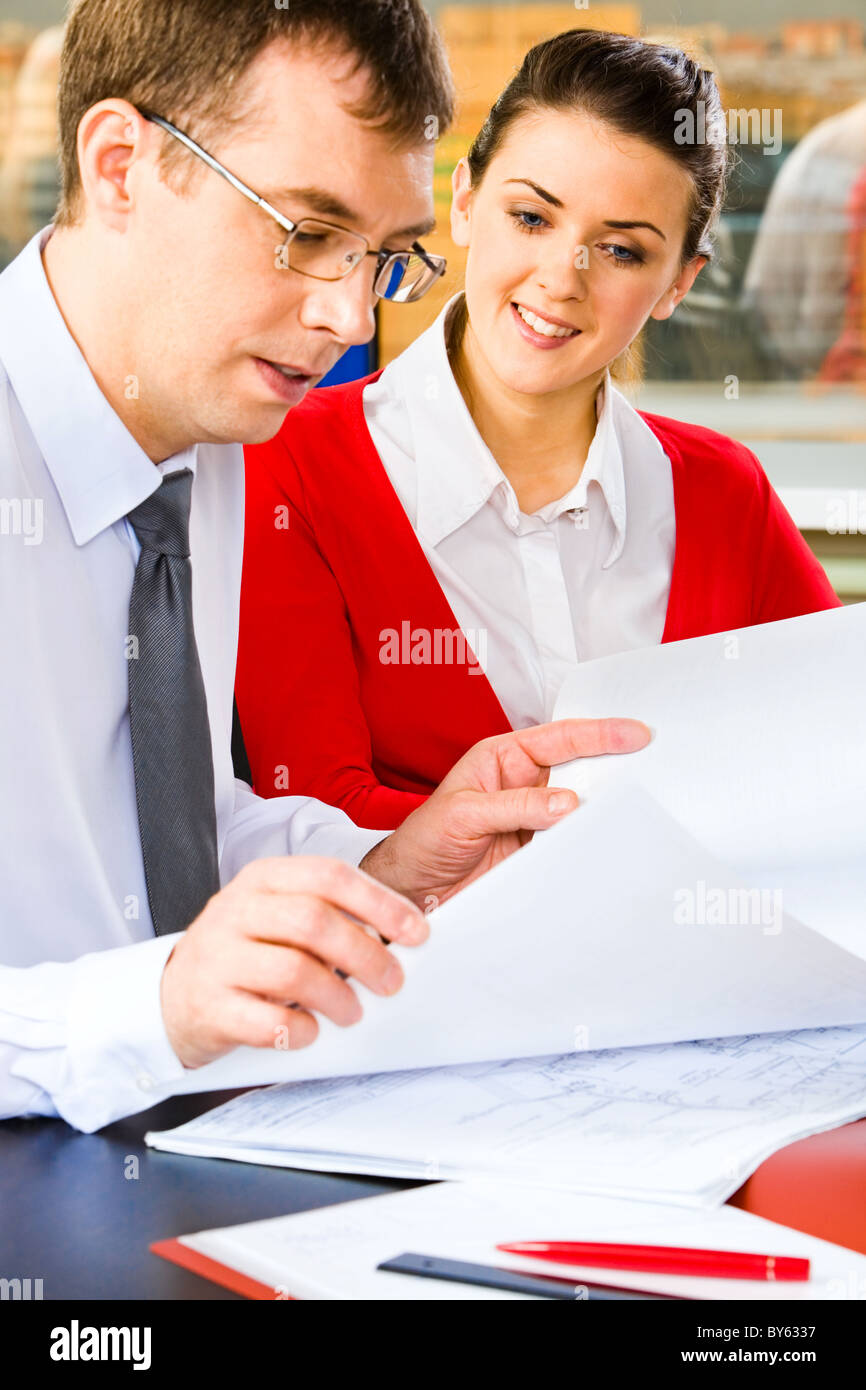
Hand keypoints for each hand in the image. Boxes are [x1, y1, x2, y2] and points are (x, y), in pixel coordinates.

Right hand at [160, 856, 427, 1068]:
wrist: (171, 995)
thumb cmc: (242, 954)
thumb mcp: (276, 916)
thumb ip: (326, 915)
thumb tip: (402, 933)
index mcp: (262, 880)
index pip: (328, 876)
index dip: (379, 903)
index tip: (416, 932)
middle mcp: (236, 911)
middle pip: (314, 922)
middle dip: (366, 954)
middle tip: (391, 981)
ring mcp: (218, 959)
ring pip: (294, 972)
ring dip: (337, 996)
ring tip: (351, 1011)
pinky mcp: (209, 1007)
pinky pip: (266, 1023)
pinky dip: (301, 1031)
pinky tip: (311, 1031)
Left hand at [360, 717, 650, 907]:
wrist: (412, 891)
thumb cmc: (423, 841)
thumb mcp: (463, 815)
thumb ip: (515, 806)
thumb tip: (567, 802)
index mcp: (503, 758)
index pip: (559, 738)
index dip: (599, 734)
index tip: (635, 733)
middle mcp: (524, 785)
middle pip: (578, 770)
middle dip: (612, 767)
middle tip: (649, 768)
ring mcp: (536, 820)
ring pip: (581, 809)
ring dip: (605, 810)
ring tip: (636, 808)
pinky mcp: (540, 853)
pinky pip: (573, 844)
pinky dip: (592, 844)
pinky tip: (609, 843)